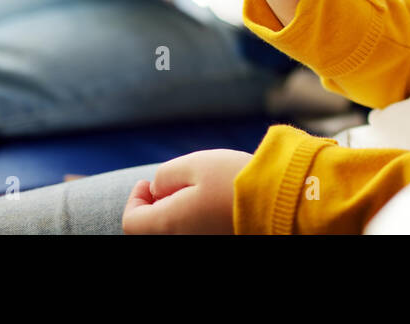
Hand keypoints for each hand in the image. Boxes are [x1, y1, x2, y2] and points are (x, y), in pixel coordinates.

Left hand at [121, 149, 252, 233]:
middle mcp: (179, 242)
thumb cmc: (235, 180)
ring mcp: (199, 244)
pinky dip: (189, 222)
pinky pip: (191, 234)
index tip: (148, 182)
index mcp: (167, 225)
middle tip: (168, 187)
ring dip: (171, 214)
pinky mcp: (217, 241)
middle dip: (152, 208)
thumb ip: (166, 175)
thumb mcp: (195, 164)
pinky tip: (207, 206)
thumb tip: (157, 189)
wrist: (278, 201)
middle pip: (149, 231)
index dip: (134, 199)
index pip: (131, 222)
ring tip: (190, 194)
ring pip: (171, 233)